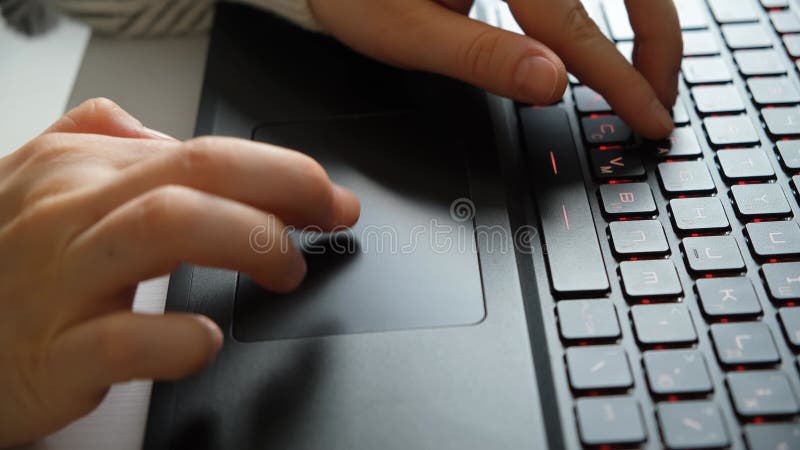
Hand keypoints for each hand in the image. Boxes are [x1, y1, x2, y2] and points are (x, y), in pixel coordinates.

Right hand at [0, 98, 359, 446]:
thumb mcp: (39, 181)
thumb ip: (103, 144)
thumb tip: (168, 136)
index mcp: (79, 171)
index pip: (202, 151)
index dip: (282, 169)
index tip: (326, 195)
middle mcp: (72, 214)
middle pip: (197, 174)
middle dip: (285, 189)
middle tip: (329, 218)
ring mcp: (61, 282)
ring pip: (167, 229)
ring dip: (251, 243)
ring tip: (285, 270)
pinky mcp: (52, 354)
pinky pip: (124, 339)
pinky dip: (179, 340)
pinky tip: (204, 340)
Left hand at [310, 0, 680, 138]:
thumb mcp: (407, 32)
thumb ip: (484, 57)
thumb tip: (553, 84)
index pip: (576, 26)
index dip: (623, 78)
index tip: (650, 118)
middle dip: (656, 39)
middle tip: (660, 97)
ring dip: (644, 15)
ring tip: (645, 69)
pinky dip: (610, 2)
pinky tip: (610, 31)